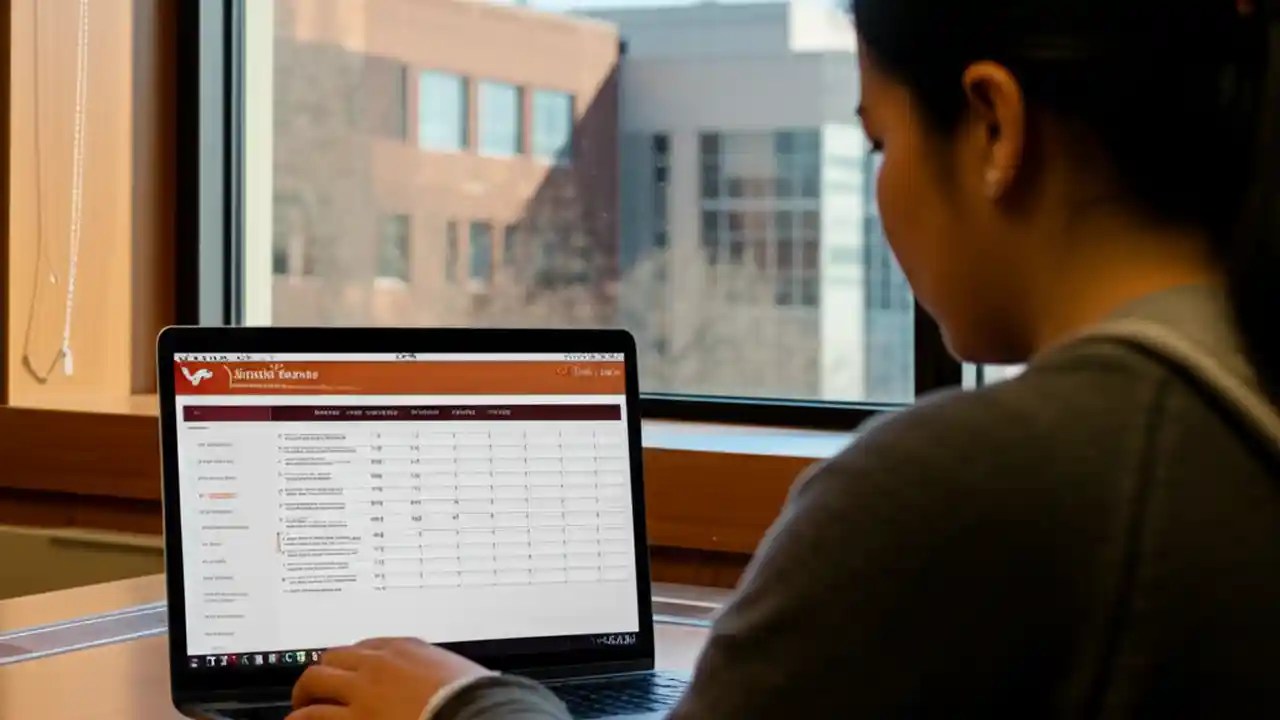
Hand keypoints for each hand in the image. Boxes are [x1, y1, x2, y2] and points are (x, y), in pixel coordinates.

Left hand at [287, 637, 490, 719]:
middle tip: (318, 687)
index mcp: (404, 648)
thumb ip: (433, 669)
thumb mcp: (452, 670)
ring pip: (316, 681)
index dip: (355, 661)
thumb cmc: (470, 696)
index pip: (367, 646)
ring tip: (301, 706)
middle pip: (334, 657)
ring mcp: (361, 691)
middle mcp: (377, 663)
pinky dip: (300, 718)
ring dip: (305, 694)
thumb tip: (435, 680)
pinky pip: (313, 715)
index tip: (352, 672)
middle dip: (324, 672)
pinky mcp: (352, 719)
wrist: (471, 713)